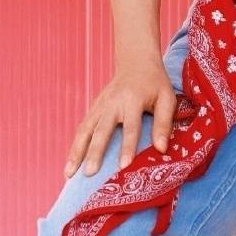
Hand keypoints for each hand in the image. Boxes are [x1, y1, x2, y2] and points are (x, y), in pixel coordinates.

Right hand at [63, 55, 178, 178]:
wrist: (136, 61)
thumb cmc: (155, 84)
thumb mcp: (166, 98)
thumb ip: (164, 123)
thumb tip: (161, 149)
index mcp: (133, 100)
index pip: (130, 126)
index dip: (127, 146)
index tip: (123, 166)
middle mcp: (113, 102)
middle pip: (102, 129)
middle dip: (95, 152)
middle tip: (90, 173)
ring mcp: (100, 105)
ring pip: (85, 130)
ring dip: (76, 152)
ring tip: (69, 174)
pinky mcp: (93, 107)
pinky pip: (82, 129)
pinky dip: (74, 146)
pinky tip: (70, 164)